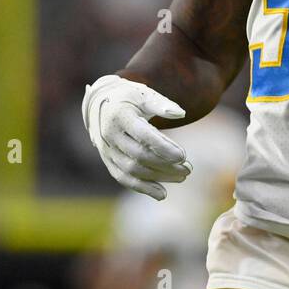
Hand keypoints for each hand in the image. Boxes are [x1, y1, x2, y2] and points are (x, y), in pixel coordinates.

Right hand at [81, 75, 191, 199]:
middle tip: (188, 168)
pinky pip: (123, 178)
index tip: (183, 155)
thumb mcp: (144, 94)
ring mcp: (106, 150)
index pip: (143, 135)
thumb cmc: (128, 97)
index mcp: (119, 115)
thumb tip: (181, 114)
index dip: (163, 147)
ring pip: (132, 170)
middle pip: (139, 156)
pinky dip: (142, 187)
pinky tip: (162, 193)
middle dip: (166, 165)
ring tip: (182, 177)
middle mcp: (110, 135)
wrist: (100, 104)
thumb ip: (162, 104)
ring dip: (159, 177)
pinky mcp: (107, 160)